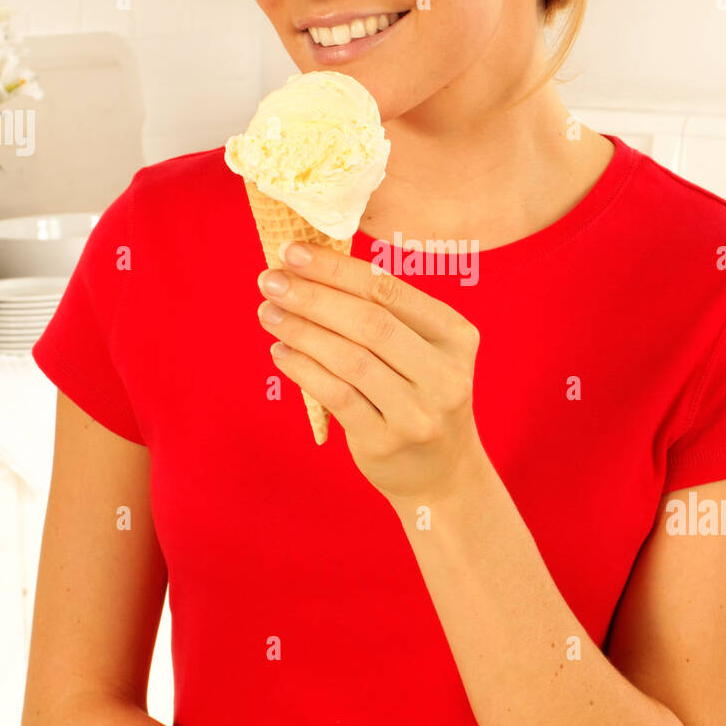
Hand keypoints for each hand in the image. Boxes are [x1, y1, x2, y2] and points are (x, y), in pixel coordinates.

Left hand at [256, 239, 485, 500]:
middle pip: (370, 323)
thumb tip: (311, 269)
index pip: (389, 290)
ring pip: (350, 359)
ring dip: (301, 331)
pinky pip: (337, 397)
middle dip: (313, 296)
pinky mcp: (387, 443)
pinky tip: (281, 351)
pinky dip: (303, 369)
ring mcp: (418, 413)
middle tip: (270, 281)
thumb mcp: (425, 352)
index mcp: (456, 337)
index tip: (293, 251)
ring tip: (268, 312)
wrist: (443, 474)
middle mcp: (445, 375)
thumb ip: (386, 315)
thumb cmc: (421, 396)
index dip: (337, 268)